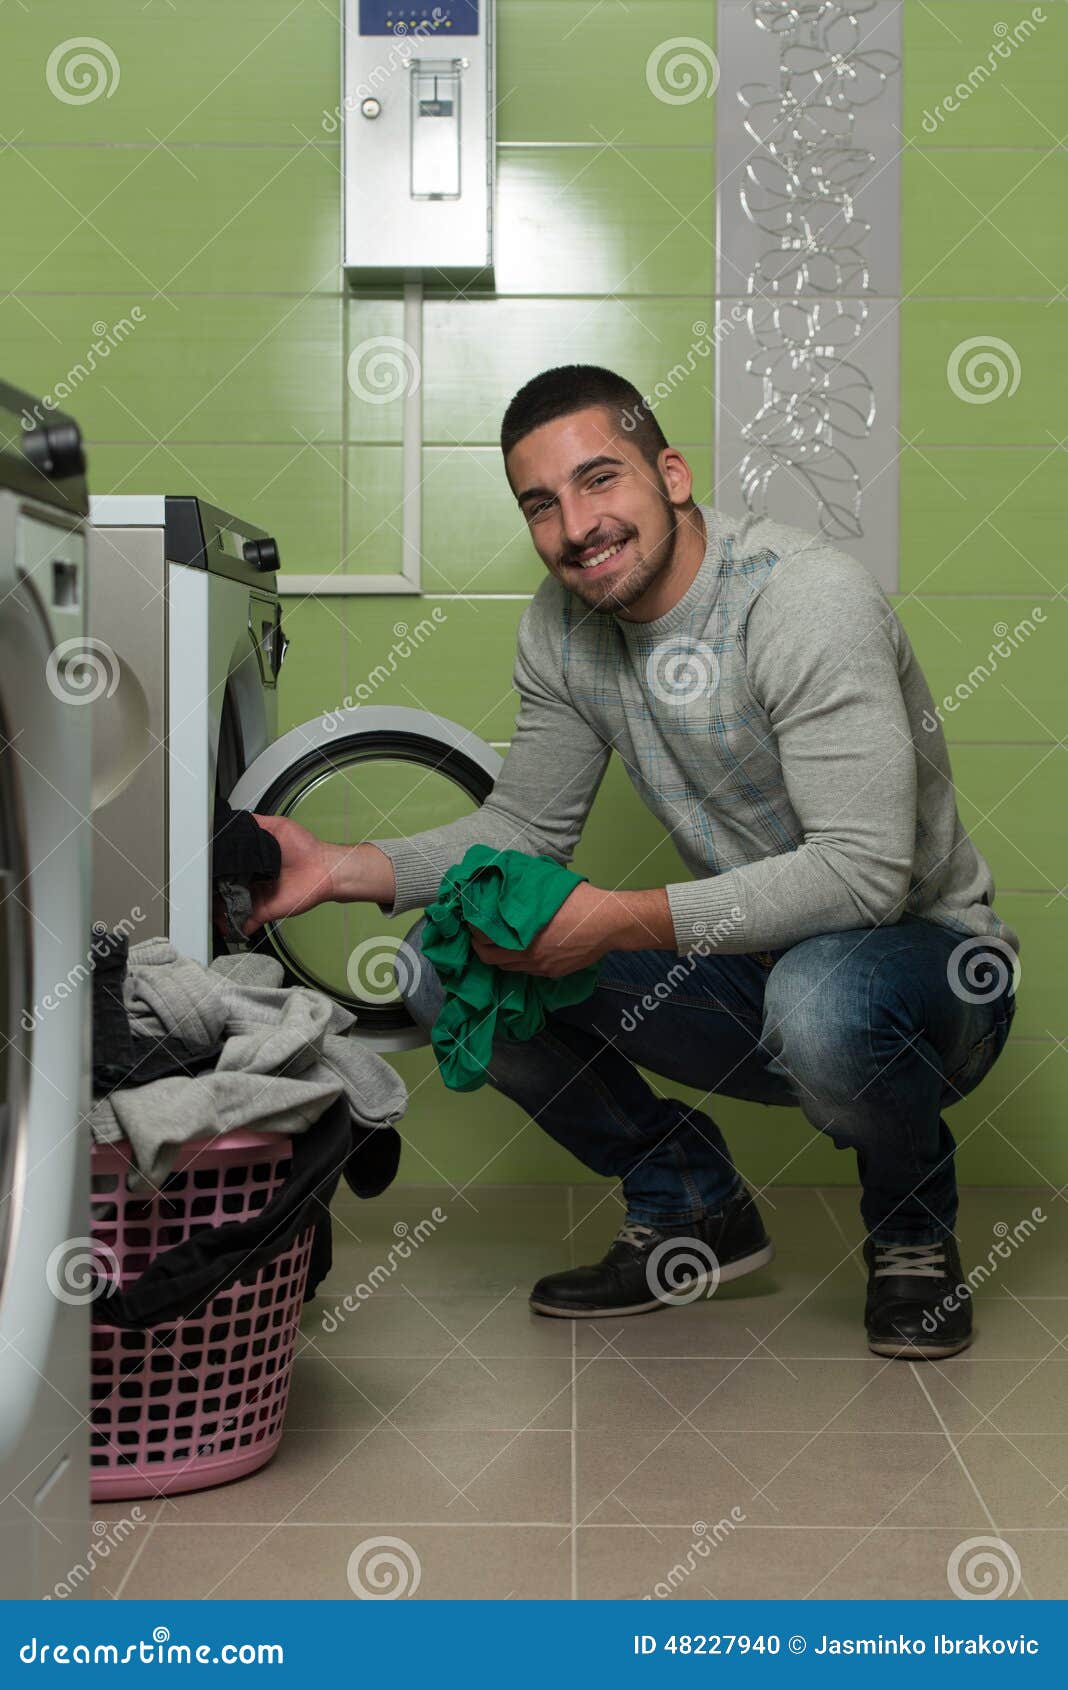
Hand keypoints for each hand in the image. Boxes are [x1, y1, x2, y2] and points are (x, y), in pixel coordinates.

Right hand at [213, 812, 337, 938]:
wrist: (324, 868)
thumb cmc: (305, 848)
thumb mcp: (277, 826)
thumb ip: (254, 823)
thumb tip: (233, 819)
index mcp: (252, 862)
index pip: (226, 867)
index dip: (213, 868)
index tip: (201, 868)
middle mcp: (252, 880)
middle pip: (223, 887)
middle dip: (211, 890)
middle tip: (200, 888)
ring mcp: (256, 896)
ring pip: (229, 905)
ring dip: (217, 908)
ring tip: (206, 906)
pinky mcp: (264, 911)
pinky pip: (244, 921)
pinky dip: (233, 926)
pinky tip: (223, 924)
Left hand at [467, 882, 621, 977]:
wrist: (609, 923)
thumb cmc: (579, 901)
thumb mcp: (545, 890)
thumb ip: (522, 894)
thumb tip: (506, 885)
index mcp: (522, 935)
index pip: (484, 940)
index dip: (474, 932)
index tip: (472, 922)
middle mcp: (528, 955)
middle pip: (492, 959)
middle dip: (481, 948)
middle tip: (478, 935)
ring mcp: (541, 967)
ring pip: (509, 968)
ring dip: (500, 956)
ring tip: (498, 943)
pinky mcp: (554, 972)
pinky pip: (528, 971)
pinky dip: (520, 962)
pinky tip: (523, 950)